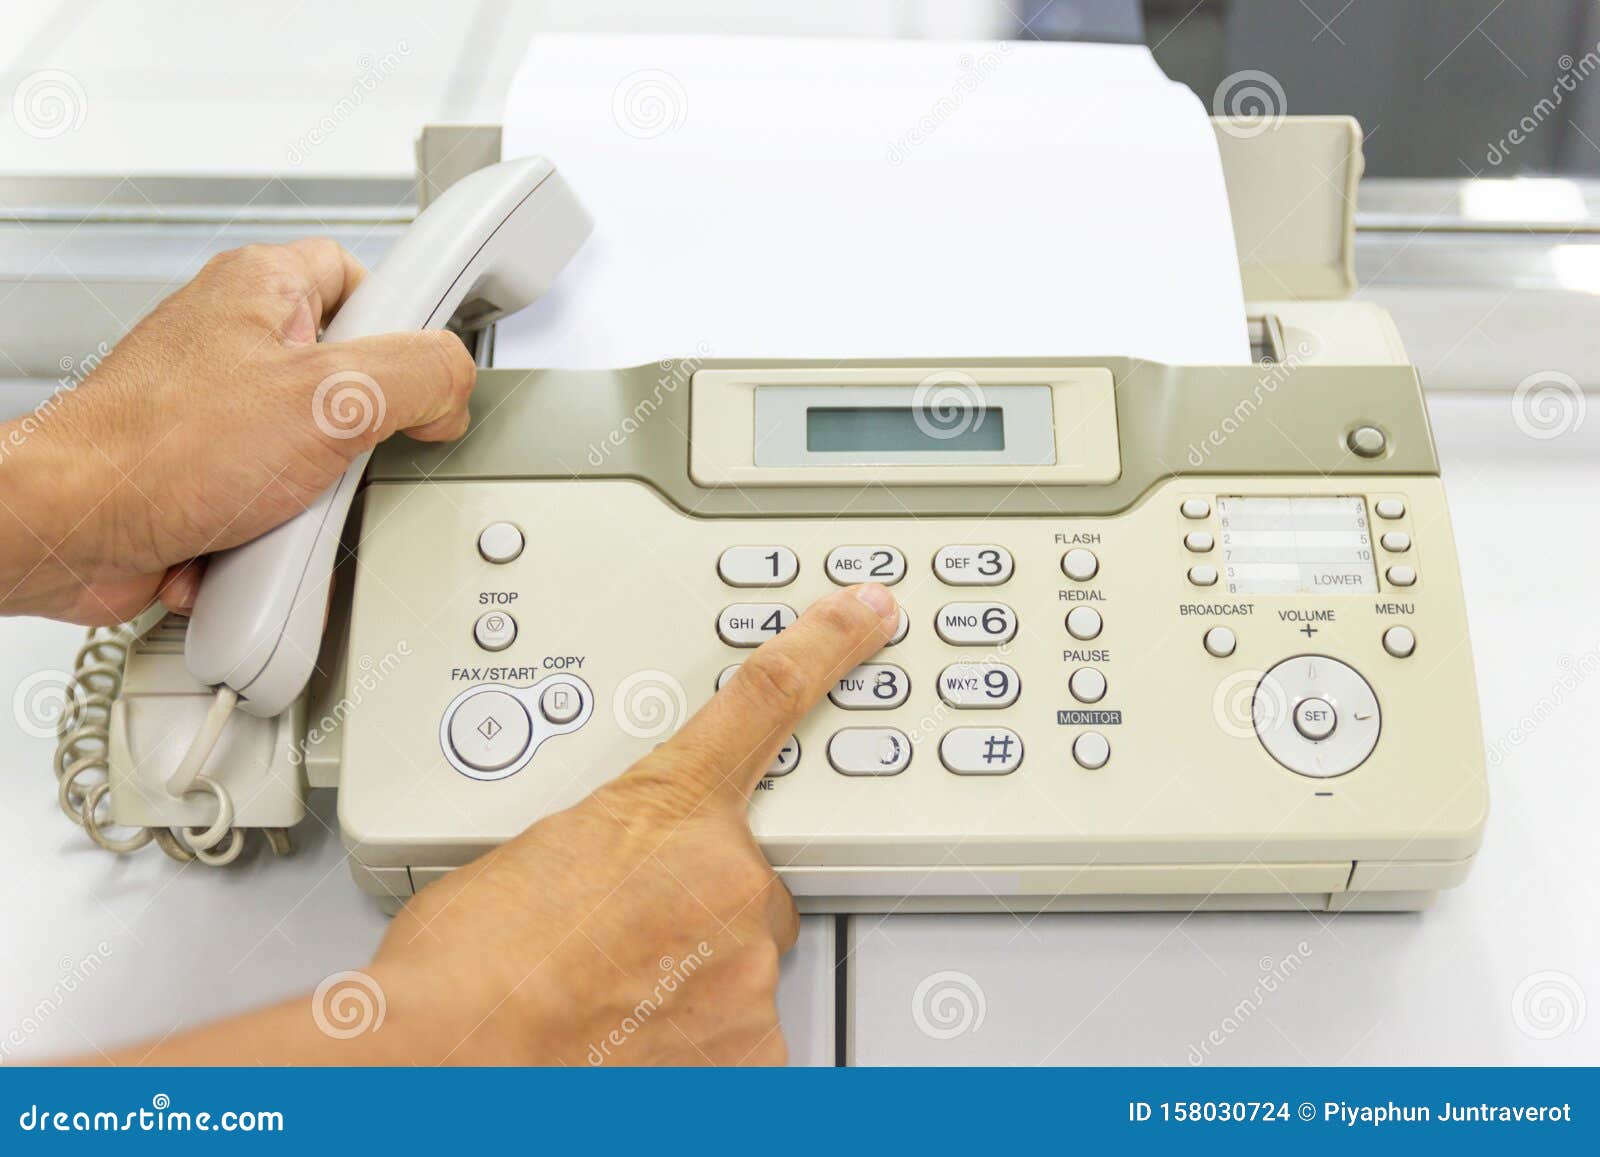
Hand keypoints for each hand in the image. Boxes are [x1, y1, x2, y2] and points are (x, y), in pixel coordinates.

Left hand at [0, 240, 475, 623]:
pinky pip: (276, 500)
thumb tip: (452, 385)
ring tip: (291, 505)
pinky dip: (273, 530)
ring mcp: (220, 412)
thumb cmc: (156, 452)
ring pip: (318, 453)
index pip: (370, 279)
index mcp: (262, 288)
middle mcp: (236, 341)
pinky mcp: (207, 473)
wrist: (70, 531)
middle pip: (353, 380)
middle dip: (361, 439)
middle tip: (350, 454)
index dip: (408, 331)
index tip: (428, 377)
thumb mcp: (332, 400)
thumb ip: (418, 374)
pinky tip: (253, 534)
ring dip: (315, 498)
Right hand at [109, 584, 898, 1066]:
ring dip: (690, 984)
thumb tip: (620, 876)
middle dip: (697, 909)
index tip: (867, 613)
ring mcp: (750, 969)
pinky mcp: (753, 1052)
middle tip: (617, 942)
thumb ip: (616, 843)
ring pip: (745, 968)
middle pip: (750, 885)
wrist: (448, 1052)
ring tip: (602, 1004)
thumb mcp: (539, 855)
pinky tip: (630, 1050)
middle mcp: (731, 880)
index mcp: (674, 807)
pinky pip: (744, 1045)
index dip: (828, 647)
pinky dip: (696, 1050)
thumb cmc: (466, 962)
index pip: (769, 700)